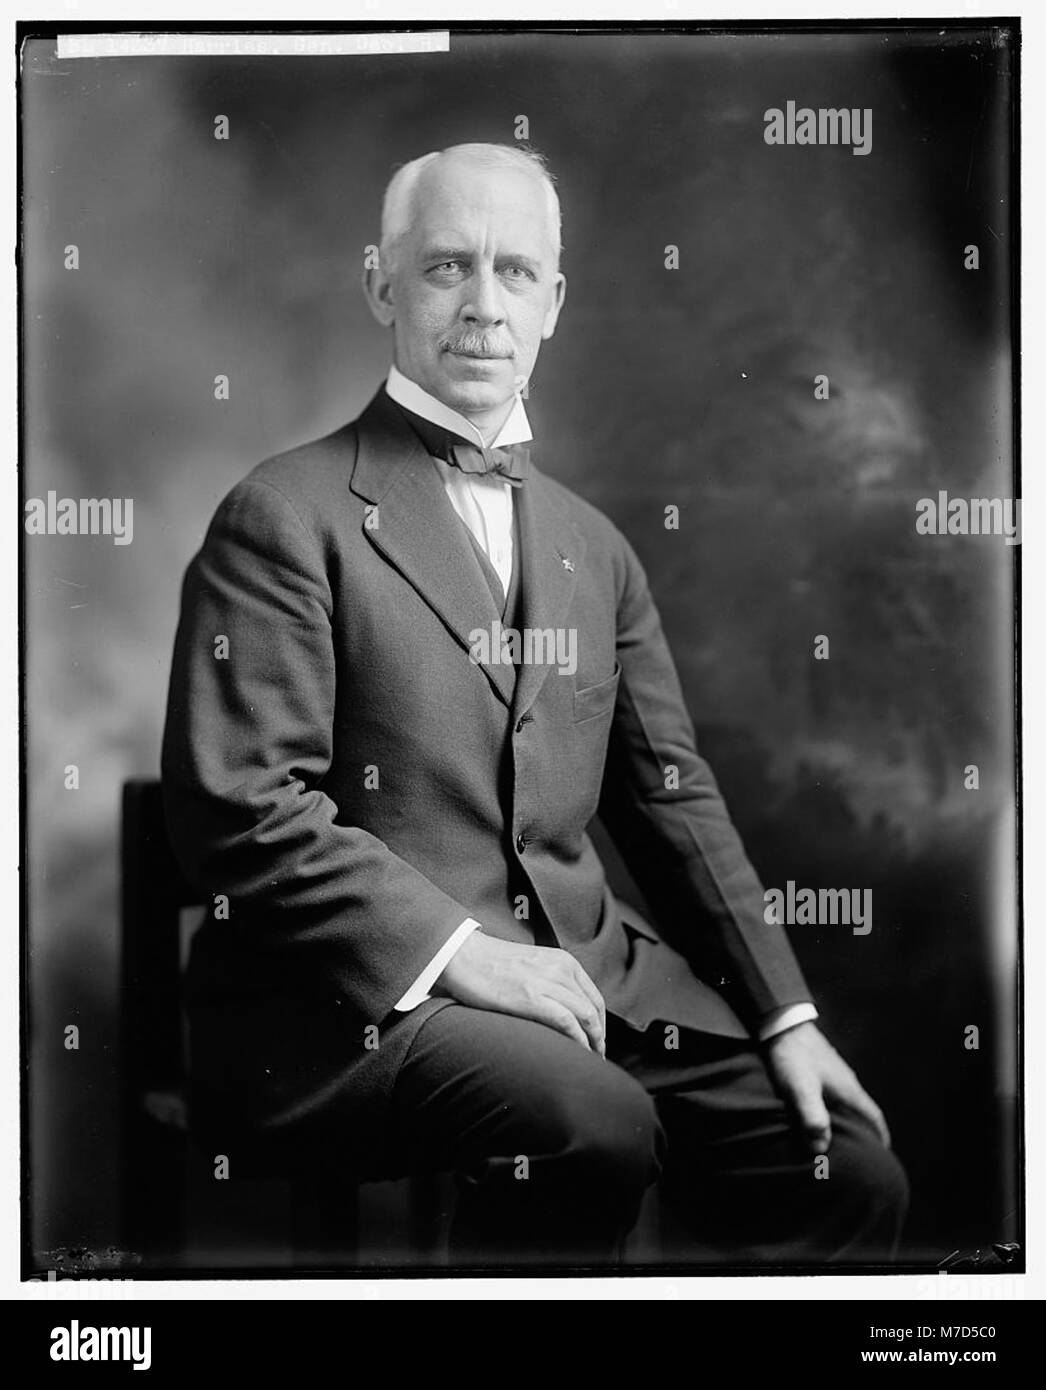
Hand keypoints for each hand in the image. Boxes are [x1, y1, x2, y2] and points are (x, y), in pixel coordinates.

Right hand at [434, 931, 606, 1055]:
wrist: (462, 955)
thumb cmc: (491, 965)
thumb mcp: (533, 966)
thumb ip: (552, 982)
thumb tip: (566, 1012)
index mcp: (563, 960)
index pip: (594, 997)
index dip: (601, 1023)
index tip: (597, 1040)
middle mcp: (560, 968)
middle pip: (594, 1009)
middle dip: (599, 1037)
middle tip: (596, 1056)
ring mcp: (546, 982)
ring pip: (586, 1016)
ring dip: (592, 1042)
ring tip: (588, 1060)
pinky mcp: (531, 997)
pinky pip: (567, 1022)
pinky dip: (577, 1040)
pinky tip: (576, 1053)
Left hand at [764, 1022, 889, 1154]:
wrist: (780, 1022)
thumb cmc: (793, 1056)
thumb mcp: (802, 1089)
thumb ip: (813, 1118)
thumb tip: (821, 1149)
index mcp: (848, 1089)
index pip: (874, 1116)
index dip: (880, 1136)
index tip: (882, 1154)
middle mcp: (846, 1081)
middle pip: (862, 1111)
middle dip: (864, 1132)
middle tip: (860, 1152)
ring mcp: (833, 1073)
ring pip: (846, 1102)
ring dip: (846, 1119)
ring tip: (837, 1137)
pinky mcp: (819, 1068)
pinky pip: (832, 1094)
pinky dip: (831, 1108)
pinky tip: (818, 1113)